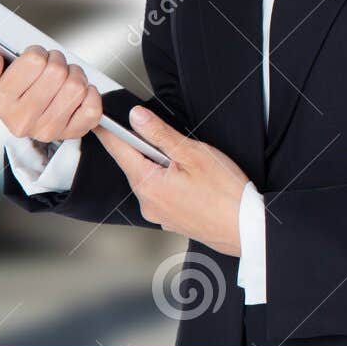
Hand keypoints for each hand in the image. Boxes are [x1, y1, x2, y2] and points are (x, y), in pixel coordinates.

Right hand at [0, 46, 102, 142]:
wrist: (26, 120)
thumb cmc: (12, 93)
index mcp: (1, 101)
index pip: (34, 61)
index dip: (38, 52)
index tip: (35, 58)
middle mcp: (23, 120)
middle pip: (58, 72)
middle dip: (58, 61)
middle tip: (53, 66)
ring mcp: (49, 129)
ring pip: (77, 87)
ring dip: (76, 75)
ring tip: (65, 79)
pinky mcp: (72, 133)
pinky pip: (93, 108)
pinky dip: (91, 94)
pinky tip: (78, 94)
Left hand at [93, 106, 251, 256]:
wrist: (246, 228)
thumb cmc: (225, 192)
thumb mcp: (193, 153)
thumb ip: (160, 134)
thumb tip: (136, 117)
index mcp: (148, 184)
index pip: (119, 150)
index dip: (109, 132)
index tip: (100, 120)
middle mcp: (147, 203)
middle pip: (137, 165)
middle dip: (149, 150)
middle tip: (175, 143)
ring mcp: (159, 215)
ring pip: (152, 180)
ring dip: (164, 168)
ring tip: (194, 167)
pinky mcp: (171, 221)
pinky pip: (163, 195)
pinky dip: (172, 184)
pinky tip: (196, 184)